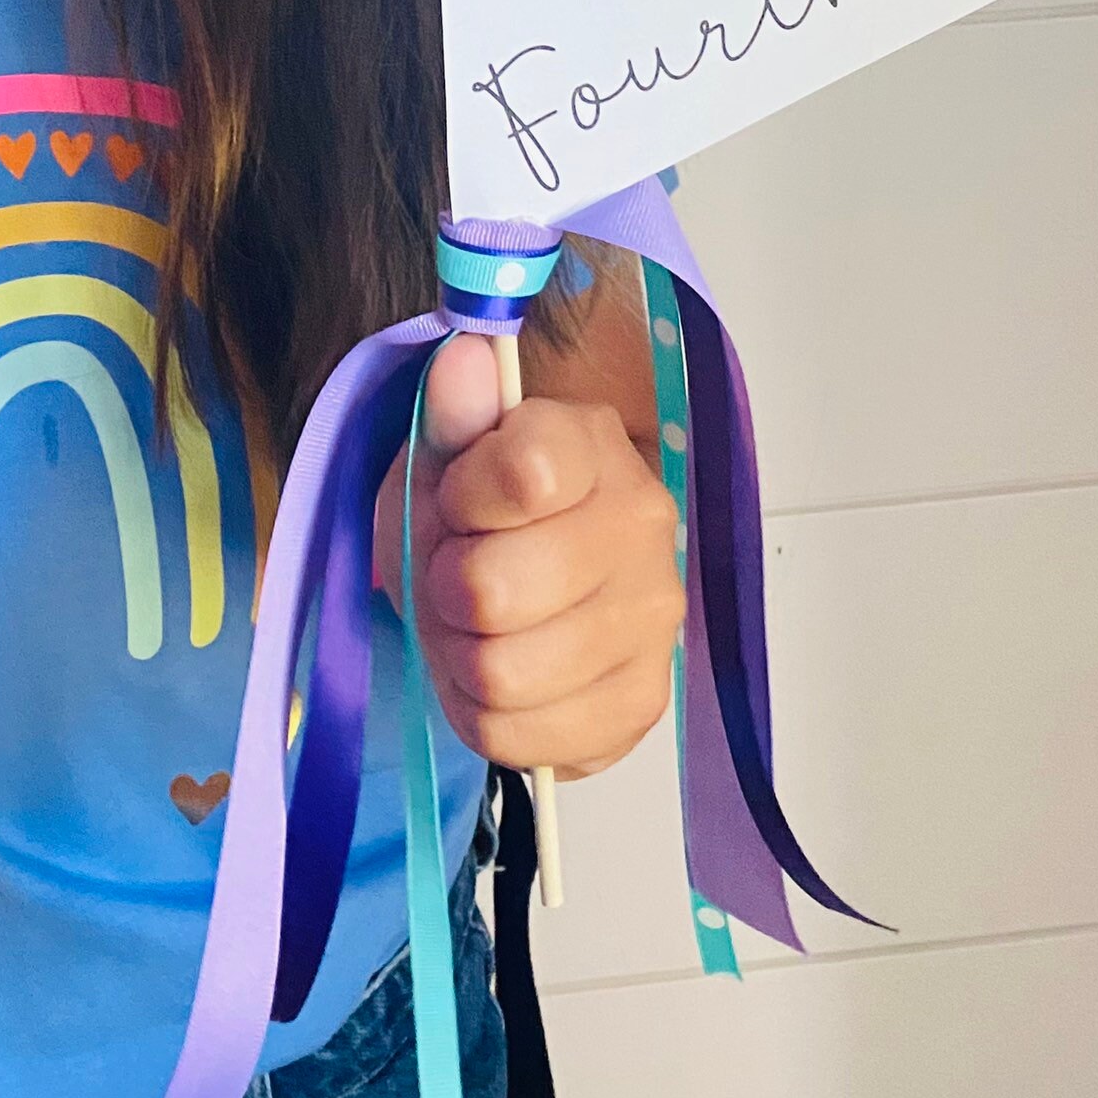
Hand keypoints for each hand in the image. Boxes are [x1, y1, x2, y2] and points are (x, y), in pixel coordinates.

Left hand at [375, 332, 683, 778]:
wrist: (513, 585)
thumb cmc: (474, 513)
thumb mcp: (444, 453)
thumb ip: (452, 412)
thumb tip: (463, 359)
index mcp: (592, 443)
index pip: (524, 473)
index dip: (459, 499)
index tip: (456, 501)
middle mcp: (644, 525)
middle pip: (492, 590)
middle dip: (444, 591)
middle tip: (451, 578)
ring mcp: (654, 622)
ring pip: (499, 672)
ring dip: (459, 657)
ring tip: (470, 628)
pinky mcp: (641, 704)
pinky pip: (519, 738)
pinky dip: (484, 716)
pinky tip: (498, 679)